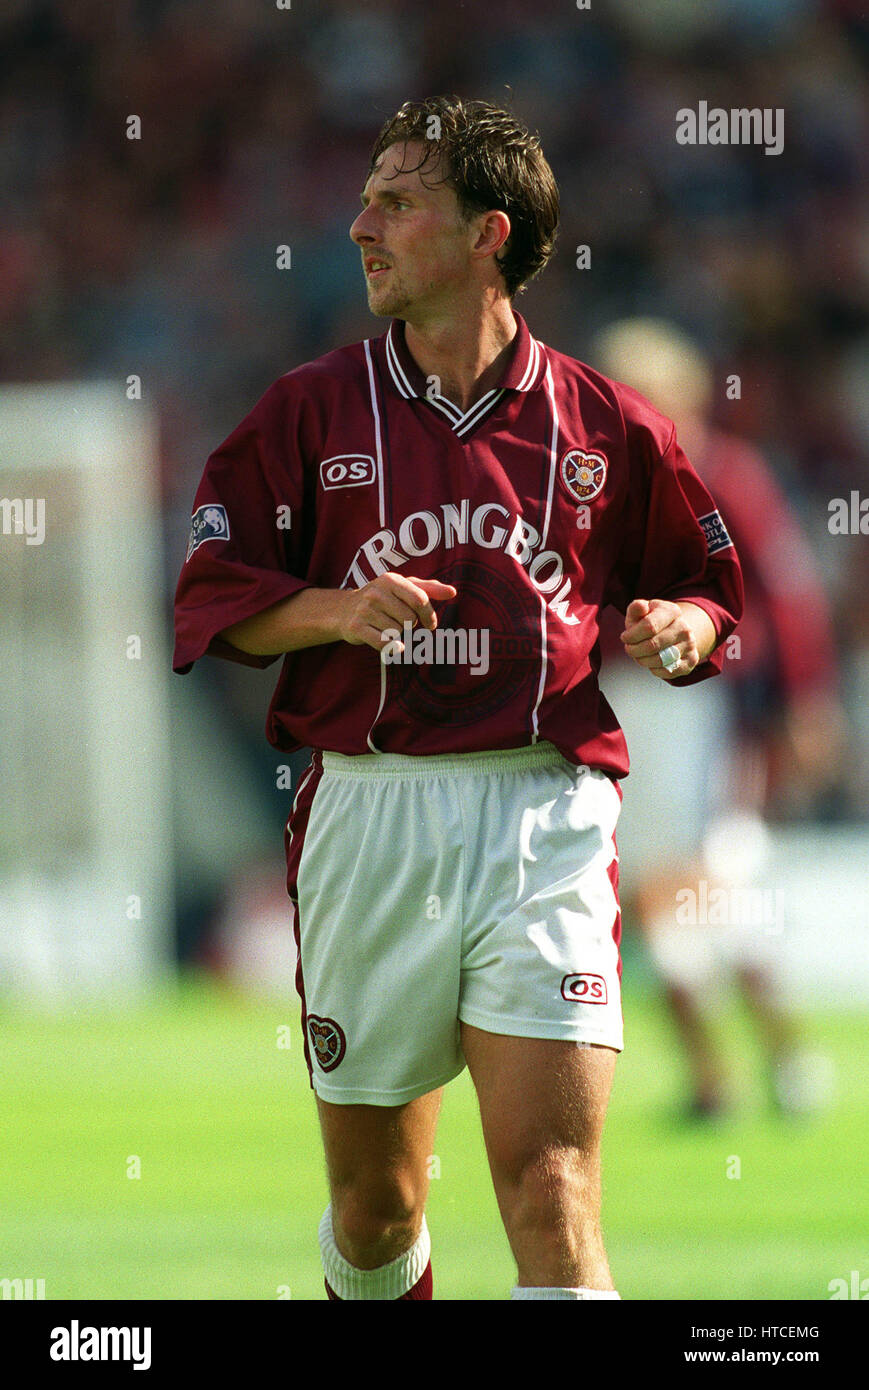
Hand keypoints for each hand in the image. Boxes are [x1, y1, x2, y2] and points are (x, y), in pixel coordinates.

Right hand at [338, 573, 456, 653]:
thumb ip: (429, 589)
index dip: (429, 615)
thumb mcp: (403, 588)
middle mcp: (376, 592)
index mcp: (391, 580)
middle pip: (410, 619)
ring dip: (398, 635)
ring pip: (397, 632)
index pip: (420, 599)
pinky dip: (392, 647)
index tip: (430, 623)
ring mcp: (365, 610)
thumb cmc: (382, 598)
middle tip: (400, 622)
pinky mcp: (357, 628)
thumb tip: (452, 592)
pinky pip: (385, 644)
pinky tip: (389, 643)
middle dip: (410, 625)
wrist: (344, 610)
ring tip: (387, 627)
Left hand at [621, 598, 713, 679]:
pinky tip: (651, 662)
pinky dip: (654, 669)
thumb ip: (636, 608)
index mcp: (672, 611)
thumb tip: (641, 606)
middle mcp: (685, 628)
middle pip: (653, 645)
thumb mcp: (642, 612)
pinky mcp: (691, 660)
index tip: (625, 638)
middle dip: (635, 650)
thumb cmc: (651, 622)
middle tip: (629, 649)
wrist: (674, 631)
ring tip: (638, 655)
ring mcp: (690, 645)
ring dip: (642, 660)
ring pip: (660, 660)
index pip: (649, 626)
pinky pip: (667, 671)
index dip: (632, 635)